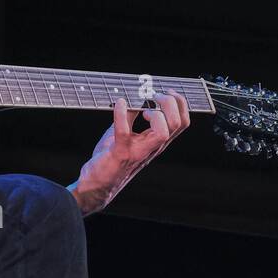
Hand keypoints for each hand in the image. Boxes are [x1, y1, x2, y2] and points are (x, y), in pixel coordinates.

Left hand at [68, 91, 189, 215]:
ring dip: (156, 114)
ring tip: (143, 108)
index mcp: (156, 142)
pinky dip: (121, 114)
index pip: (182, 122)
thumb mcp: (124, 133)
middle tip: (155, 97)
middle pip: (178, 124)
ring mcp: (137, 151)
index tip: (166, 92)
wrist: (96, 185)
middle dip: (171, 104)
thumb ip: (130, 117)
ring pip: (163, 133)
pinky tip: (118, 104)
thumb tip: (133, 98)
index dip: (179, 103)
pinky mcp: (119, 153)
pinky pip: (124, 132)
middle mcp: (152, 147)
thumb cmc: (110, 160)